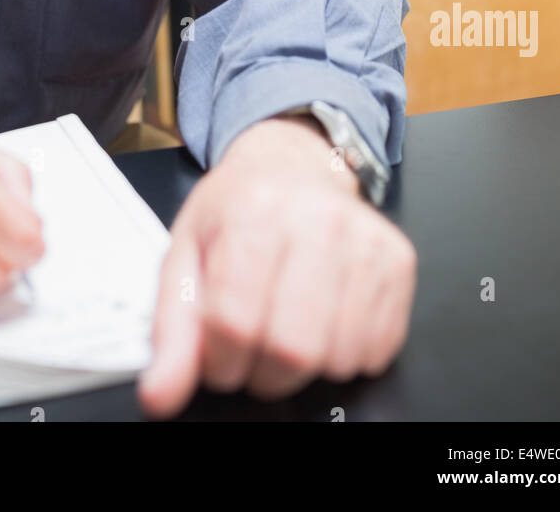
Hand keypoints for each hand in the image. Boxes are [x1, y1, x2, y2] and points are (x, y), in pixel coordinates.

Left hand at [138, 115, 416, 416]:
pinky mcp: (398, 260)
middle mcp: (316, 219)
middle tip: (253, 348)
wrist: (292, 165)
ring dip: (306, 365)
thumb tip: (161, 394)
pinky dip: (346, 352)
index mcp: (254, 211)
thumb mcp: (186, 255)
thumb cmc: (238, 209)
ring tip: (288, 326)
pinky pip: (378, 348)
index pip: (234, 323)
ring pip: (337, 356)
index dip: (219, 360)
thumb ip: (172, 330)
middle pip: (292, 349)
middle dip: (263, 372)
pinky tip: (324, 318)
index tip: (217, 351)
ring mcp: (364, 239)